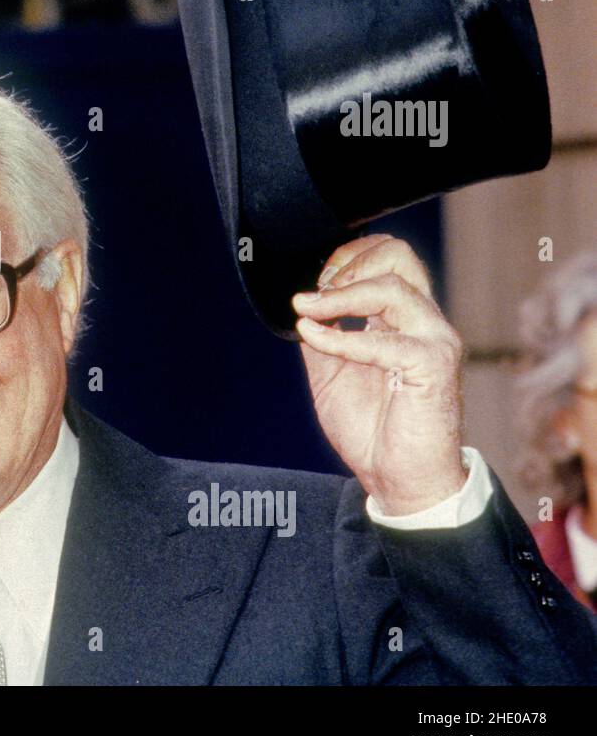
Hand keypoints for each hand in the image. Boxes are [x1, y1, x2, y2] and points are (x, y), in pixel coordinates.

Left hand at [291, 234, 465, 515]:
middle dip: (349, 263)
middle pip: (399, 256)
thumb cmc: (373, 430)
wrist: (400, 479)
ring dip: (341, 295)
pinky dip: (341, 336)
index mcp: (402, 320)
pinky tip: (315, 338)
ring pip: (394, 288)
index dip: (348, 257)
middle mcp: (423, 323)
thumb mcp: (331, 373)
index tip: (314, 279)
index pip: (390, 258)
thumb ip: (322, 336)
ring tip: (307, 310)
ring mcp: (434, 341)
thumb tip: (303, 306)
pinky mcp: (433, 367)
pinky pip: (384, 340)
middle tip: (315, 292)